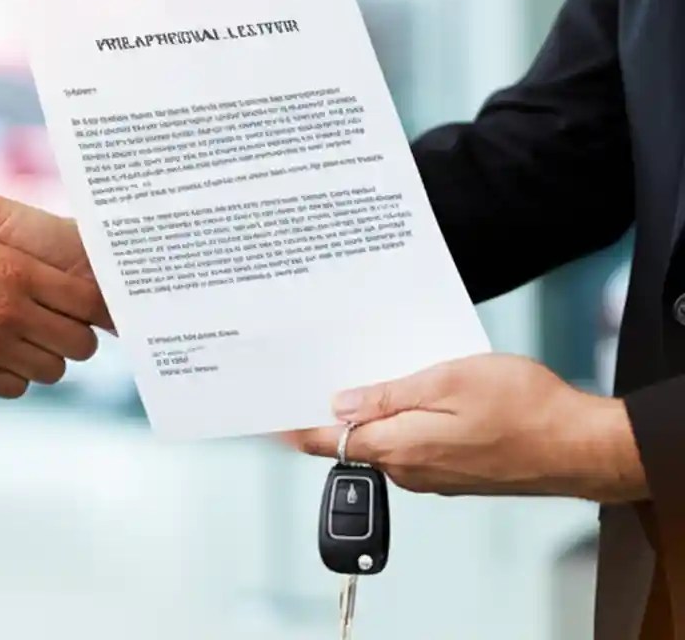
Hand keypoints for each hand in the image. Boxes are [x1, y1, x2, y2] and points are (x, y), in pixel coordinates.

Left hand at [284, 354, 647, 502]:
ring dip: (371, 414)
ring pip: (385, 442)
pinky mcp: (453, 472)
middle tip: (316, 374)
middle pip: (352, 442)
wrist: (580, 446)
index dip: (294, 427)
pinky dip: (401, 422)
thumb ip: (389, 396)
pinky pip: (412, 446)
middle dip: (331, 411)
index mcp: (399, 448)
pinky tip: (410, 394)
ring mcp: (432, 475)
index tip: (269, 413)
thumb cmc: (525, 409)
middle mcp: (409, 470)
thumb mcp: (448, 382)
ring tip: (367, 374)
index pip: (328, 442)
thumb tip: (341, 405)